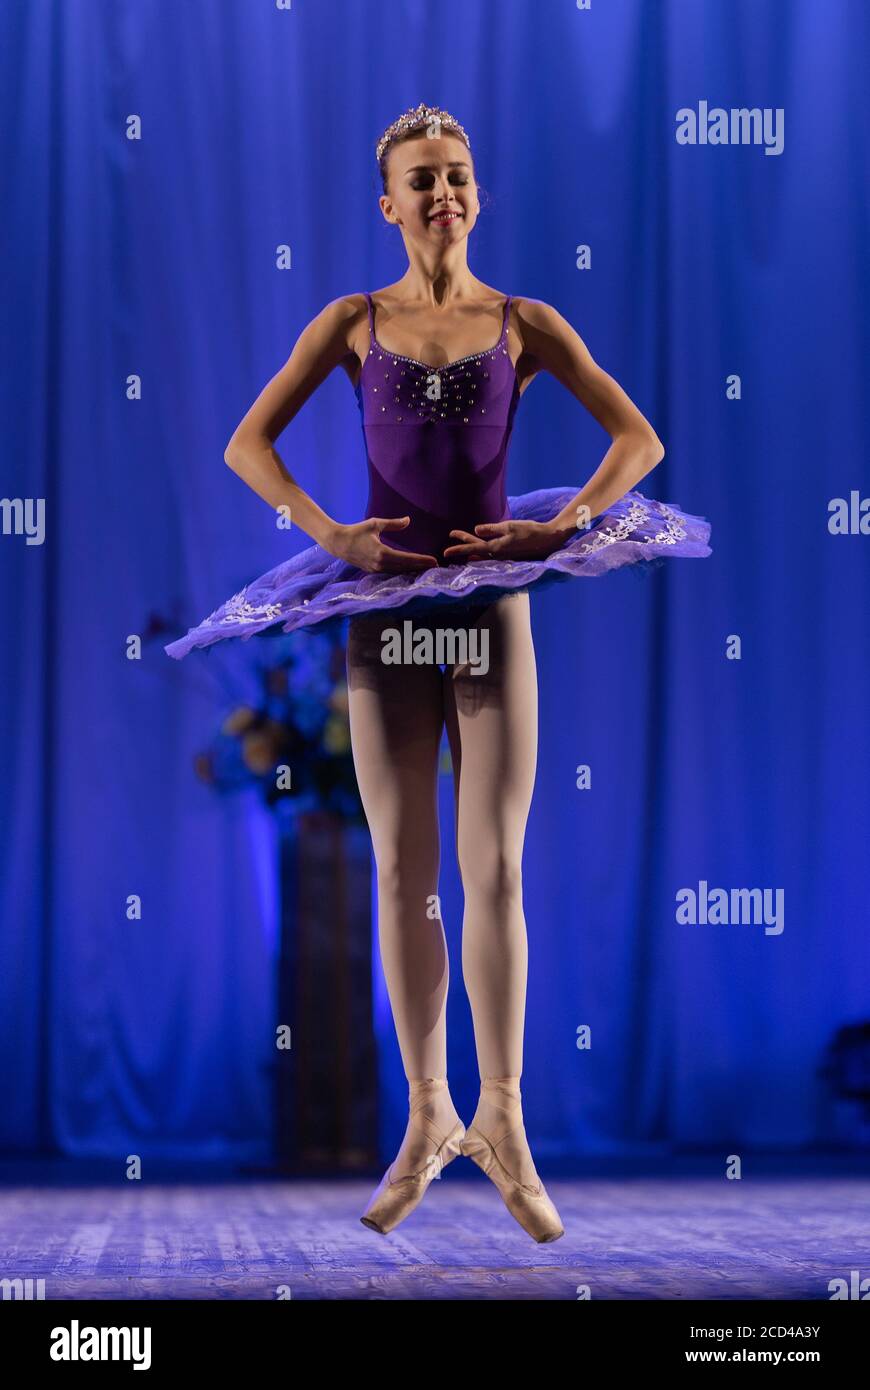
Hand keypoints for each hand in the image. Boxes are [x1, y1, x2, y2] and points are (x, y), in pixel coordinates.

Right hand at [329, 517, 438, 573]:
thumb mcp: (375, 524)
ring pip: (399, 572)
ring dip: (413, 570)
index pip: (407, 558)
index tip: (434, 561)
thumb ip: (393, 524)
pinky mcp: (372, 570)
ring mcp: (376, 569)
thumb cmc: (356, 531)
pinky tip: (410, 570)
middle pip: (406, 568)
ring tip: (426, 569)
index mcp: (382, 553)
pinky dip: (403, 571)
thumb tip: (408, 520)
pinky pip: (392, 572)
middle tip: (436, 566)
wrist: (338, 543)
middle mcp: (380, 564)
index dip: (422, 560)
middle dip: (421, 567)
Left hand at [442, 518, 564, 562]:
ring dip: (471, 547)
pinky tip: (479, 548)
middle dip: (462, 544)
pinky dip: (482, 549)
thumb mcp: (510, 526)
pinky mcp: (509, 552)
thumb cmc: (530, 531)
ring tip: (461, 542)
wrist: (548, 539)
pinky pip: (491, 552)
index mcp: (497, 547)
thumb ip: (493, 529)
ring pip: (483, 551)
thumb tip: (476, 529)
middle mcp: (498, 554)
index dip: (459, 548)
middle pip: (476, 549)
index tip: (446, 551)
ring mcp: (504, 554)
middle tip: (449, 541)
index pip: (474, 548)